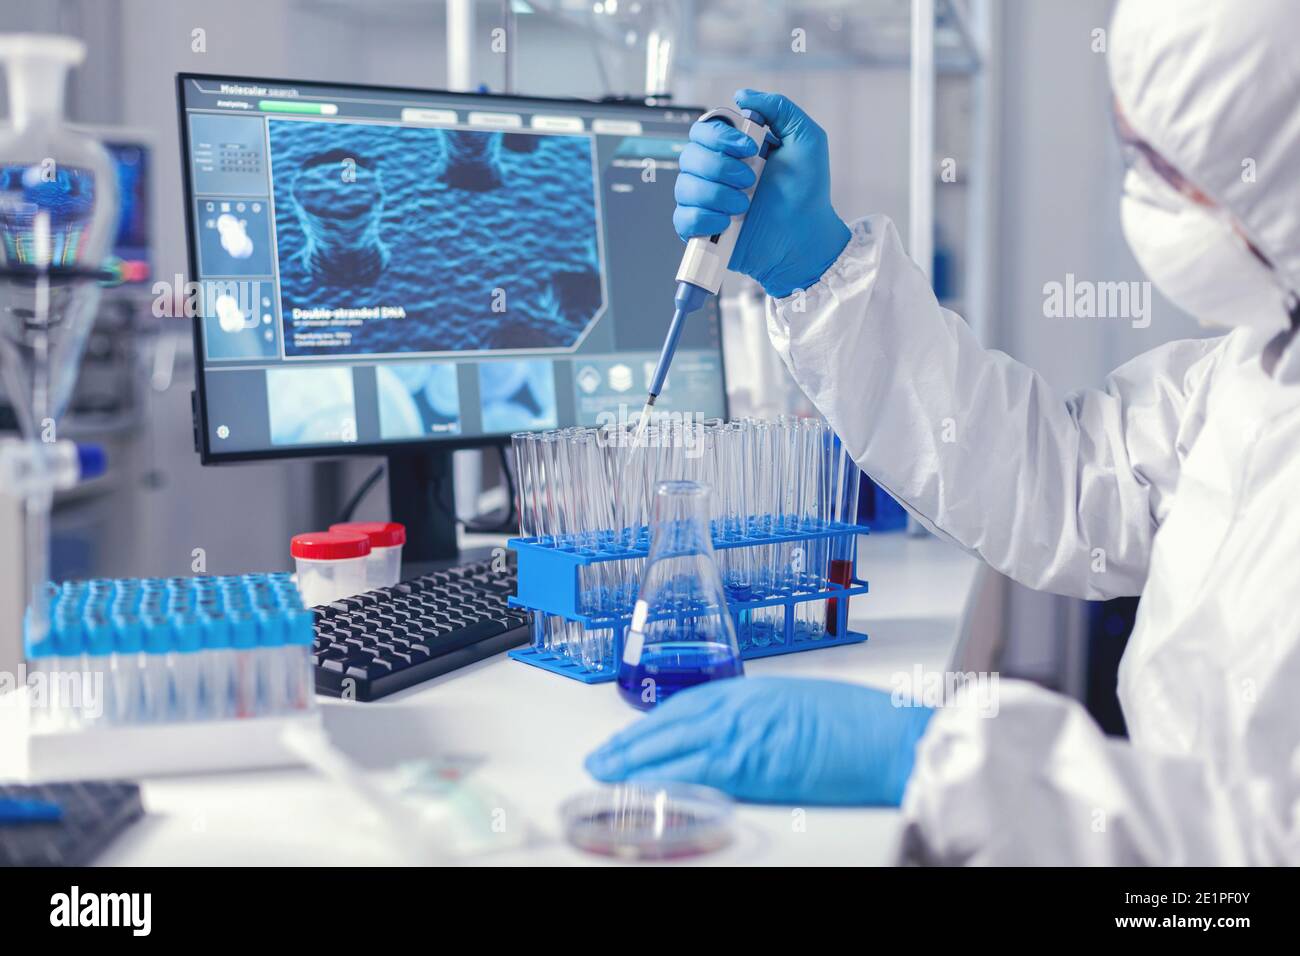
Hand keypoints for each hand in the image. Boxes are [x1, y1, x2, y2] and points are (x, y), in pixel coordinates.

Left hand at [585, 677, 933, 805]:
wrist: (889, 736)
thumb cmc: (858, 722)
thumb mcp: (797, 704)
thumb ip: (758, 717)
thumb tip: (733, 736)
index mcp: (751, 690)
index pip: (684, 706)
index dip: (650, 725)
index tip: (627, 738)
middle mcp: (740, 707)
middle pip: (669, 727)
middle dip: (630, 745)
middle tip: (599, 761)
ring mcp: (744, 735)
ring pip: (673, 750)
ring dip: (635, 765)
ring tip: (606, 778)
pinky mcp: (753, 767)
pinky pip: (697, 777)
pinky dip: (666, 784)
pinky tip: (644, 793)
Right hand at [674, 89, 850, 298]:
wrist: (806, 238)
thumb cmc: (808, 193)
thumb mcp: (806, 140)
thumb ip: (779, 108)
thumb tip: (742, 94)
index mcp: (734, 149)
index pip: (704, 130)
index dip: (719, 136)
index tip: (748, 148)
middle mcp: (715, 172)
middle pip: (689, 156)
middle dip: (720, 167)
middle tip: (751, 180)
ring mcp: (706, 201)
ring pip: (684, 187)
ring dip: (716, 195)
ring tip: (744, 206)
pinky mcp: (702, 230)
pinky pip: (682, 219)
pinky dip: (703, 219)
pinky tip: (726, 223)